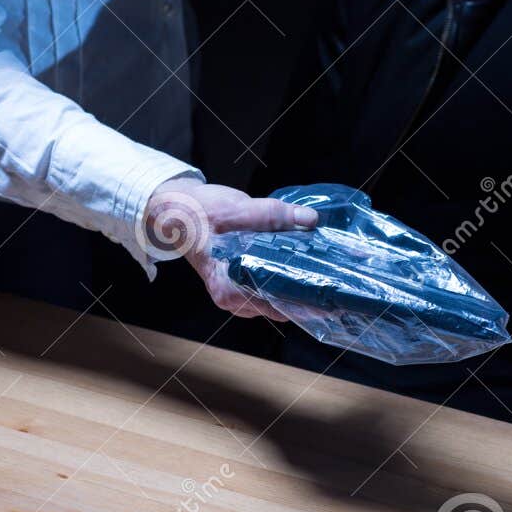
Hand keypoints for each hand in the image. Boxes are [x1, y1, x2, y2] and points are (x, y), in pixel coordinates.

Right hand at [142, 177, 316, 319]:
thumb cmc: (199, 213)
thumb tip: (308, 219)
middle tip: (335, 278)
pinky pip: (269, 286)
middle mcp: (232, 299)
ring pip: (276, 296)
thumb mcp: (235, 208)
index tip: (330, 294)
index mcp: (227, 287)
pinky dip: (285, 277)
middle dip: (306, 291)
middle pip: (279, 302)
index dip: (305, 298)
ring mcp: (236, 294)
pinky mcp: (241, 283)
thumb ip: (272, 214)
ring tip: (325, 271)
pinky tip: (302, 265)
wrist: (176, 211)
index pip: (275, 303)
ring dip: (297, 284)